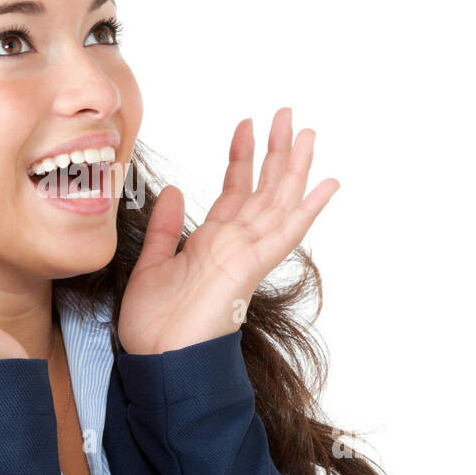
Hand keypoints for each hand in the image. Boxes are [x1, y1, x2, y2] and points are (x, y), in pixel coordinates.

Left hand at [118, 107, 339, 355]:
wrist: (157, 361)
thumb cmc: (155, 325)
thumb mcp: (151, 263)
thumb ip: (164, 228)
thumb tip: (173, 190)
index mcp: (213, 243)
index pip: (235, 190)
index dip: (241, 157)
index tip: (245, 124)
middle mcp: (235, 244)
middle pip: (264, 189)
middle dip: (276, 151)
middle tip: (287, 113)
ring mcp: (246, 255)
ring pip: (278, 202)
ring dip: (294, 167)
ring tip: (308, 132)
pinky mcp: (251, 267)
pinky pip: (285, 233)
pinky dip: (306, 208)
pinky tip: (325, 185)